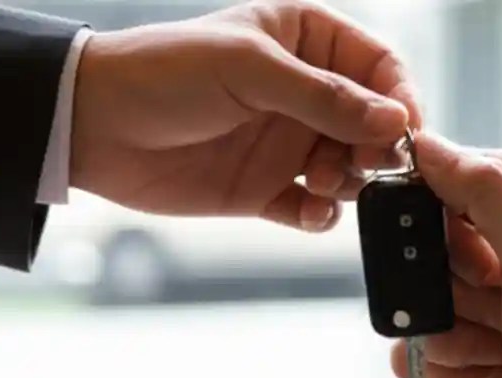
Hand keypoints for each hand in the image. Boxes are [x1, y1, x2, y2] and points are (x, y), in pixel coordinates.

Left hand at [71, 0, 419, 231]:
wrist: (94, 126)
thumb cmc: (164, 73)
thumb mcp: (250, 70)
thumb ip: (325, 97)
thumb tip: (395, 121)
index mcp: (303, 39)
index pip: (378, 64)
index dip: (399, 96)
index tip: (407, 130)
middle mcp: (302, 91)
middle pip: (371, 122)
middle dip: (378, 147)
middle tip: (366, 164)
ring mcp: (285, 141)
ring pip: (348, 168)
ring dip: (349, 181)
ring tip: (322, 181)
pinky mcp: (264, 189)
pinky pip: (313, 208)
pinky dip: (321, 214)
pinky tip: (308, 211)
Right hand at [389, 133, 501, 377]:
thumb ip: (484, 191)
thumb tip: (422, 142)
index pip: (442, 174)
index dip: (439, 217)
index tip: (475, 254)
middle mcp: (499, 232)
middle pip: (418, 243)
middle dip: (445, 286)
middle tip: (493, 301)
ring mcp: (478, 287)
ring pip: (414, 299)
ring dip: (451, 333)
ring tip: (498, 344)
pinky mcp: (461, 335)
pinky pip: (416, 346)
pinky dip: (449, 365)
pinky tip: (488, 368)